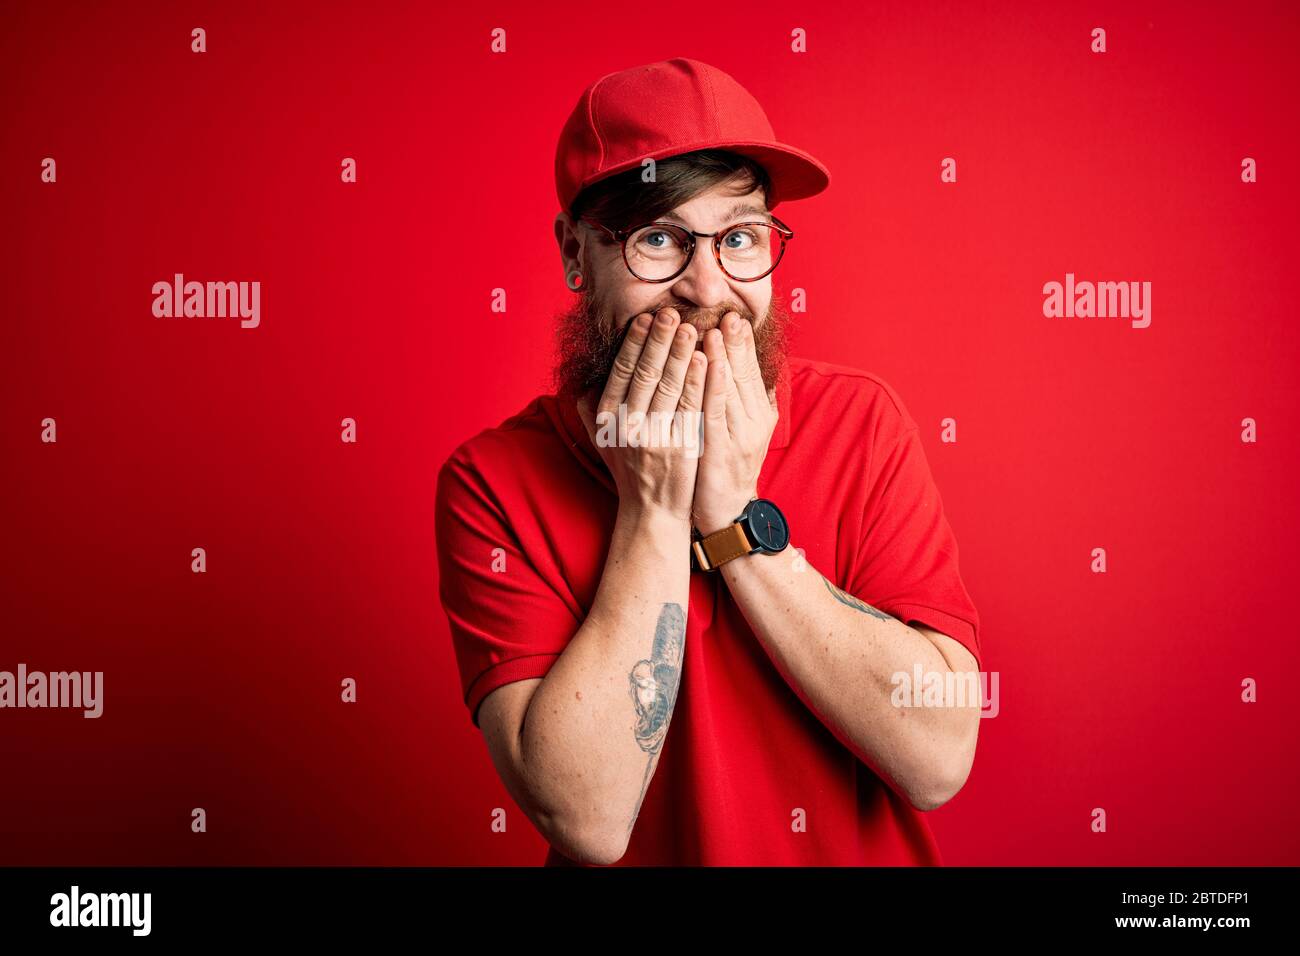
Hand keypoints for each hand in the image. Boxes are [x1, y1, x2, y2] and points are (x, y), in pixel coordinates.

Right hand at [577, 307, 706, 523]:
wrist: (652, 510)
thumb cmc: (630, 469)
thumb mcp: (603, 439)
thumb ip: (591, 408)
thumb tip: (587, 377)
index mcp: (607, 419)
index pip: (621, 372)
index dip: (634, 344)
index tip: (645, 318)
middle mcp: (627, 427)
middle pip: (645, 374)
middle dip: (659, 341)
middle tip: (671, 313)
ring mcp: (654, 438)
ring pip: (669, 388)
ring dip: (681, 355)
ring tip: (692, 329)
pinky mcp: (680, 449)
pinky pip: (691, 408)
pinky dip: (698, 382)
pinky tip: (706, 361)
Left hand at [692, 312, 778, 533]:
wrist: (725, 512)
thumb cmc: (725, 468)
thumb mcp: (741, 431)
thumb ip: (747, 403)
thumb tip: (752, 372)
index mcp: (758, 414)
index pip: (749, 371)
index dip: (743, 344)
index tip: (735, 316)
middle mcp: (753, 422)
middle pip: (744, 374)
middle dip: (737, 343)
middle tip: (729, 313)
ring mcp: (739, 436)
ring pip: (731, 389)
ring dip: (725, 358)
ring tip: (716, 330)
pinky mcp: (722, 450)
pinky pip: (717, 412)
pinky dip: (714, 386)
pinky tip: (708, 365)